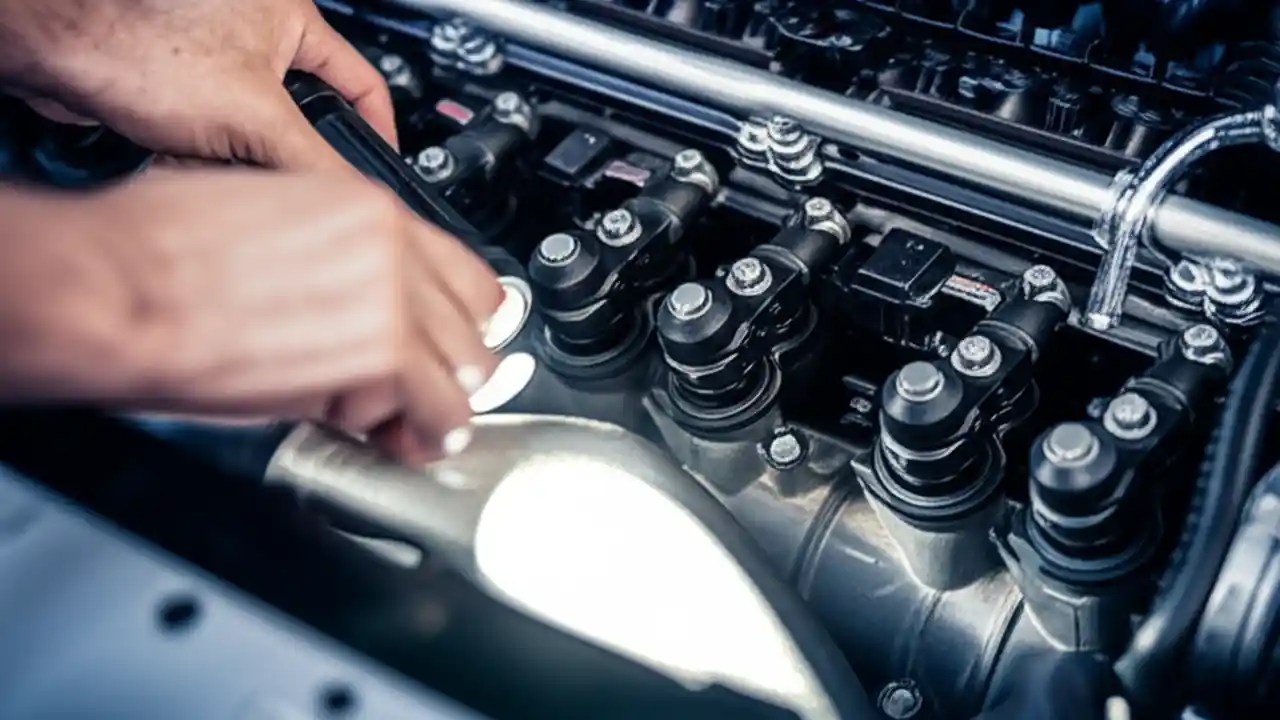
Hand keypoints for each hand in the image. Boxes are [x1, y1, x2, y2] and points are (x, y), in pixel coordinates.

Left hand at [0, 0, 394, 168]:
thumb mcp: (256, 116)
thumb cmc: (136, 41)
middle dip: (289, 155)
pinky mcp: (175, 92)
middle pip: (304, 119)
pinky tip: (183, 162)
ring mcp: (212, 65)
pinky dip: (202, 162)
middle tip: (287, 179)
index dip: (376, 133)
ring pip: (254, 138)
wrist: (49, 48)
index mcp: (291, 18)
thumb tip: (363, 200)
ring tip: (219, 163)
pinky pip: (212, 145)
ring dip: (240, 162)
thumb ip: (320, 163)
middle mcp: (253, 36)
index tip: (380, 173)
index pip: (363, 83)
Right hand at [0, 169, 502, 460]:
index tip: (442, 342)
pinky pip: (443, 410)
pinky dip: (424, 434)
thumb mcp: (262, 222)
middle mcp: (392, 245)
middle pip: (473, 320)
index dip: (453, 317)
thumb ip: (323, 256)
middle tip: (416, 394)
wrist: (118, 286)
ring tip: (391, 419)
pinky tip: (398, 440)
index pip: (458, 268)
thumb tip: (340, 297)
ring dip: (435, 399)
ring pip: (468, 367)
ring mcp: (395, 298)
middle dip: (446, 364)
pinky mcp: (383, 353)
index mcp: (364, 207)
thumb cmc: (155, 253)